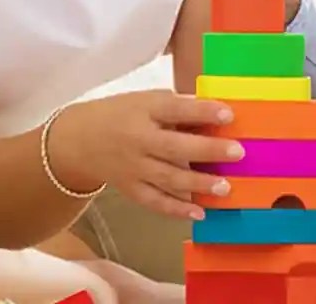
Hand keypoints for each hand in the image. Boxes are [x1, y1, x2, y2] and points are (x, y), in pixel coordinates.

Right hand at [47, 90, 242, 220]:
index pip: (175, 110)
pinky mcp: (131, 189)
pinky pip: (155, 202)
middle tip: (237, 152)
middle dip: (207, 151)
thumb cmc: (121, 115)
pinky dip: (177, 210)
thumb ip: (176, 110)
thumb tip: (216, 119)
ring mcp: (134, 168)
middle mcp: (138, 140)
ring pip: (168, 179)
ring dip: (199, 185)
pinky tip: (199, 213)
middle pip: (174, 148)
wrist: (78, 141)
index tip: (229, 114)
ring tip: (225, 187)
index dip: (202, 111)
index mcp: (143, 111)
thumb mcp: (145, 101)